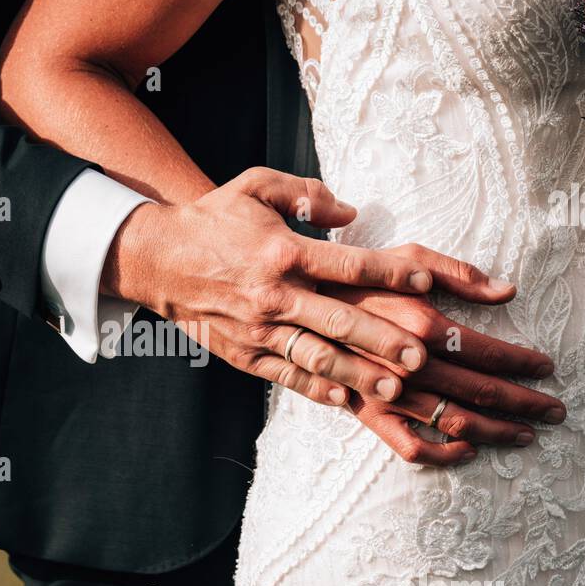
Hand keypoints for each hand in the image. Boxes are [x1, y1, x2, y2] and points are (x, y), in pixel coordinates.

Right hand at [102, 168, 520, 406]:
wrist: (155, 258)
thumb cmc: (213, 219)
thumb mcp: (255, 186)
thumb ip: (306, 194)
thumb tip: (351, 213)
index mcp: (283, 252)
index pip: (348, 264)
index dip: (390, 273)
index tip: (428, 282)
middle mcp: (273, 294)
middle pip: (339, 320)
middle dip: (382, 339)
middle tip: (421, 355)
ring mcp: (258, 329)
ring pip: (315, 356)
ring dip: (357, 373)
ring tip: (394, 388)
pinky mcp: (244, 353)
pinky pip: (284, 376)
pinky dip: (315, 389)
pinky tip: (345, 399)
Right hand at [329, 279, 564, 466]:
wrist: (296, 304)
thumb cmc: (357, 275)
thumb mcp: (405, 256)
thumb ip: (458, 273)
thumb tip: (508, 291)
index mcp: (424, 324)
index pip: (490, 351)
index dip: (524, 362)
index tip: (548, 367)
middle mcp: (411, 364)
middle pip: (481, 390)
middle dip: (524, 402)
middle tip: (556, 411)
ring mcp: (389, 394)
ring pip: (455, 423)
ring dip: (496, 431)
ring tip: (526, 434)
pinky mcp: (367, 413)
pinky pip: (410, 446)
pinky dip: (444, 455)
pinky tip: (468, 451)